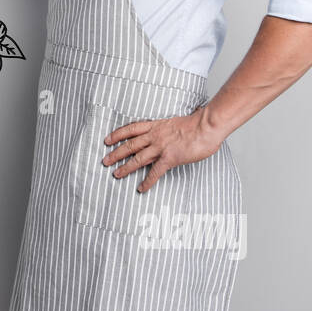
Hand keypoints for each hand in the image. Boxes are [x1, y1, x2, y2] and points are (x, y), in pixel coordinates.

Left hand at [101, 107, 223, 192]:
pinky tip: (142, 188)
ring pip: (137, 159)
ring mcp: (161, 147)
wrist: (207, 126)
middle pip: (129, 145)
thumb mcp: (176, 121)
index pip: (131, 129)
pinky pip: (155, 172)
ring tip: (116, 174)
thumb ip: (168, 128)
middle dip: (115, 153)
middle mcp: (155, 136)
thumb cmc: (197, 123)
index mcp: (156, 125)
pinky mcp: (170, 158)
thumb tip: (169, 131)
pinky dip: (147, 182)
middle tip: (104, 161)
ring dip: (125, 168)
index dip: (117, 135)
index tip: (107, 140)